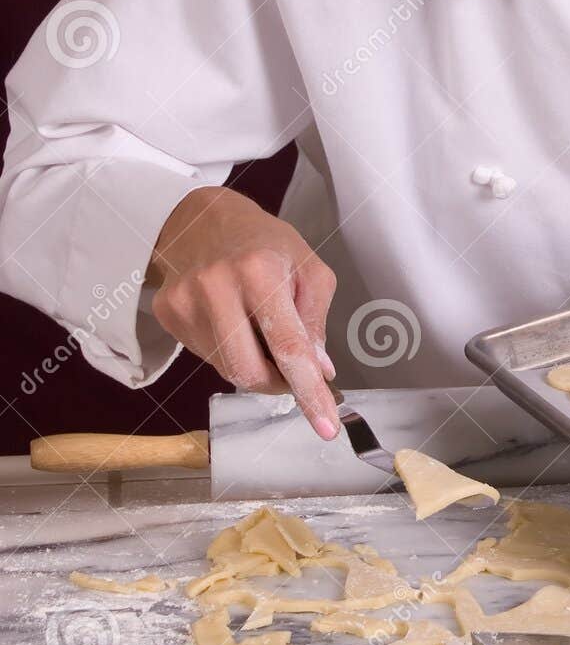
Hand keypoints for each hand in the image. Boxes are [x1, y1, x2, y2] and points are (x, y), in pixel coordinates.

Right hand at [147, 186, 339, 439]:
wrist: (200, 219)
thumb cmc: (263, 242)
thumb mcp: (308, 268)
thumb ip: (316, 321)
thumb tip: (319, 370)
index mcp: (259, 271)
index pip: (288, 347)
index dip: (309, 391)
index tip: (326, 425)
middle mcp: (216, 286)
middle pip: (251, 373)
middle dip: (279, 382)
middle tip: (293, 368)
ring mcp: (185, 302)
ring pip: (228, 370)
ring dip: (255, 364)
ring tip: (258, 328)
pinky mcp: (167, 314)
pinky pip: (208, 358)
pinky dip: (231, 351)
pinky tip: (232, 321)